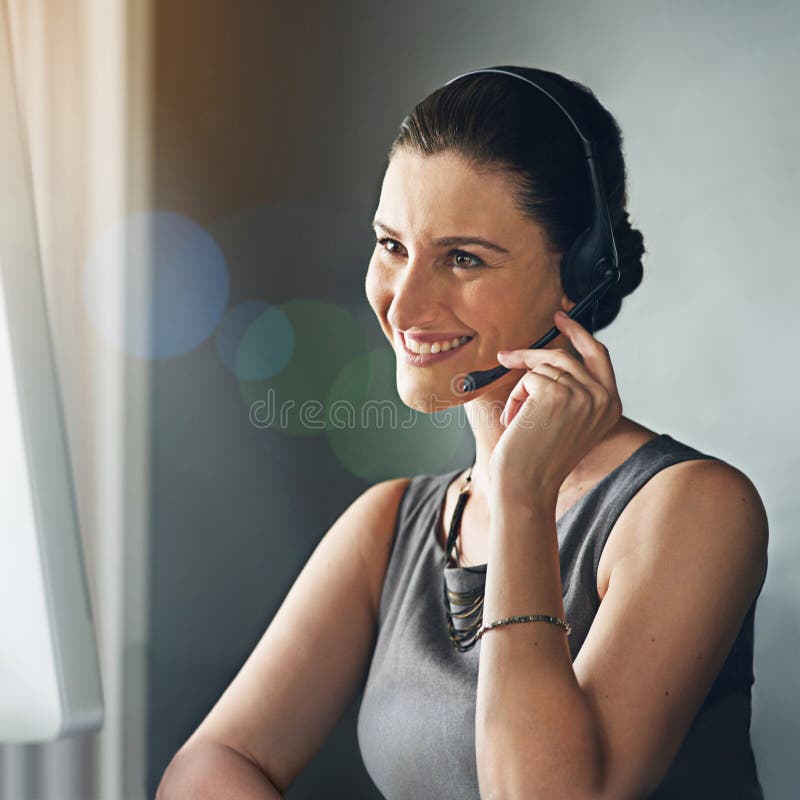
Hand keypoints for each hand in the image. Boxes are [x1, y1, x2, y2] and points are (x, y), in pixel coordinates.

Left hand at [489, 310, 622, 503]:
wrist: (526, 486)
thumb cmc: (538, 459)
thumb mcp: (566, 421)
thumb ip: (571, 390)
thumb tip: (549, 355)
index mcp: (611, 405)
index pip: (599, 354)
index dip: (578, 332)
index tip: (559, 317)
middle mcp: (603, 398)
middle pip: (565, 355)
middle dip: (531, 356)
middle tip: (507, 356)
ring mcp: (583, 394)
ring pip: (543, 367)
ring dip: (521, 390)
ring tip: (517, 419)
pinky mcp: (558, 394)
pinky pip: (528, 378)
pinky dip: (515, 398)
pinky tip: (516, 422)